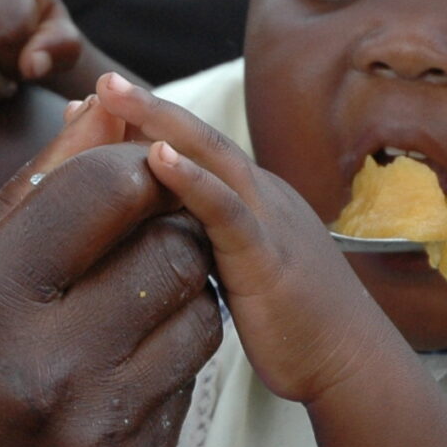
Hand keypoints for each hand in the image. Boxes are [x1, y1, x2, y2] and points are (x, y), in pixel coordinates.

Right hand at [0, 121, 222, 446]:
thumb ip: (27, 194)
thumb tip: (101, 107)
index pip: (107, 192)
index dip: (130, 164)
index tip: (122, 172)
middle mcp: (49, 377)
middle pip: (174, 251)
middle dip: (164, 225)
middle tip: (132, 232)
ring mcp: (100, 439)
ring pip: (201, 318)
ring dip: (174, 293)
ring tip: (117, 301)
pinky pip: (186, 388)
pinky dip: (159, 364)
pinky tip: (103, 376)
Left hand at [92, 74, 391, 406]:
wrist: (353, 367)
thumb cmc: (294, 329)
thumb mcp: (241, 275)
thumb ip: (207, 249)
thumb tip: (157, 241)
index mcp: (252, 200)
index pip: (192, 150)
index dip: (144, 127)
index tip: (92, 111)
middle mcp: (261, 196)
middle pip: (199, 136)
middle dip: (147, 105)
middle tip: (99, 79)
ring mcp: (268, 220)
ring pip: (212, 155)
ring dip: (158, 120)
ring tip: (112, 93)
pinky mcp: (268, 257)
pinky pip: (227, 209)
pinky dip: (191, 179)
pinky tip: (155, 157)